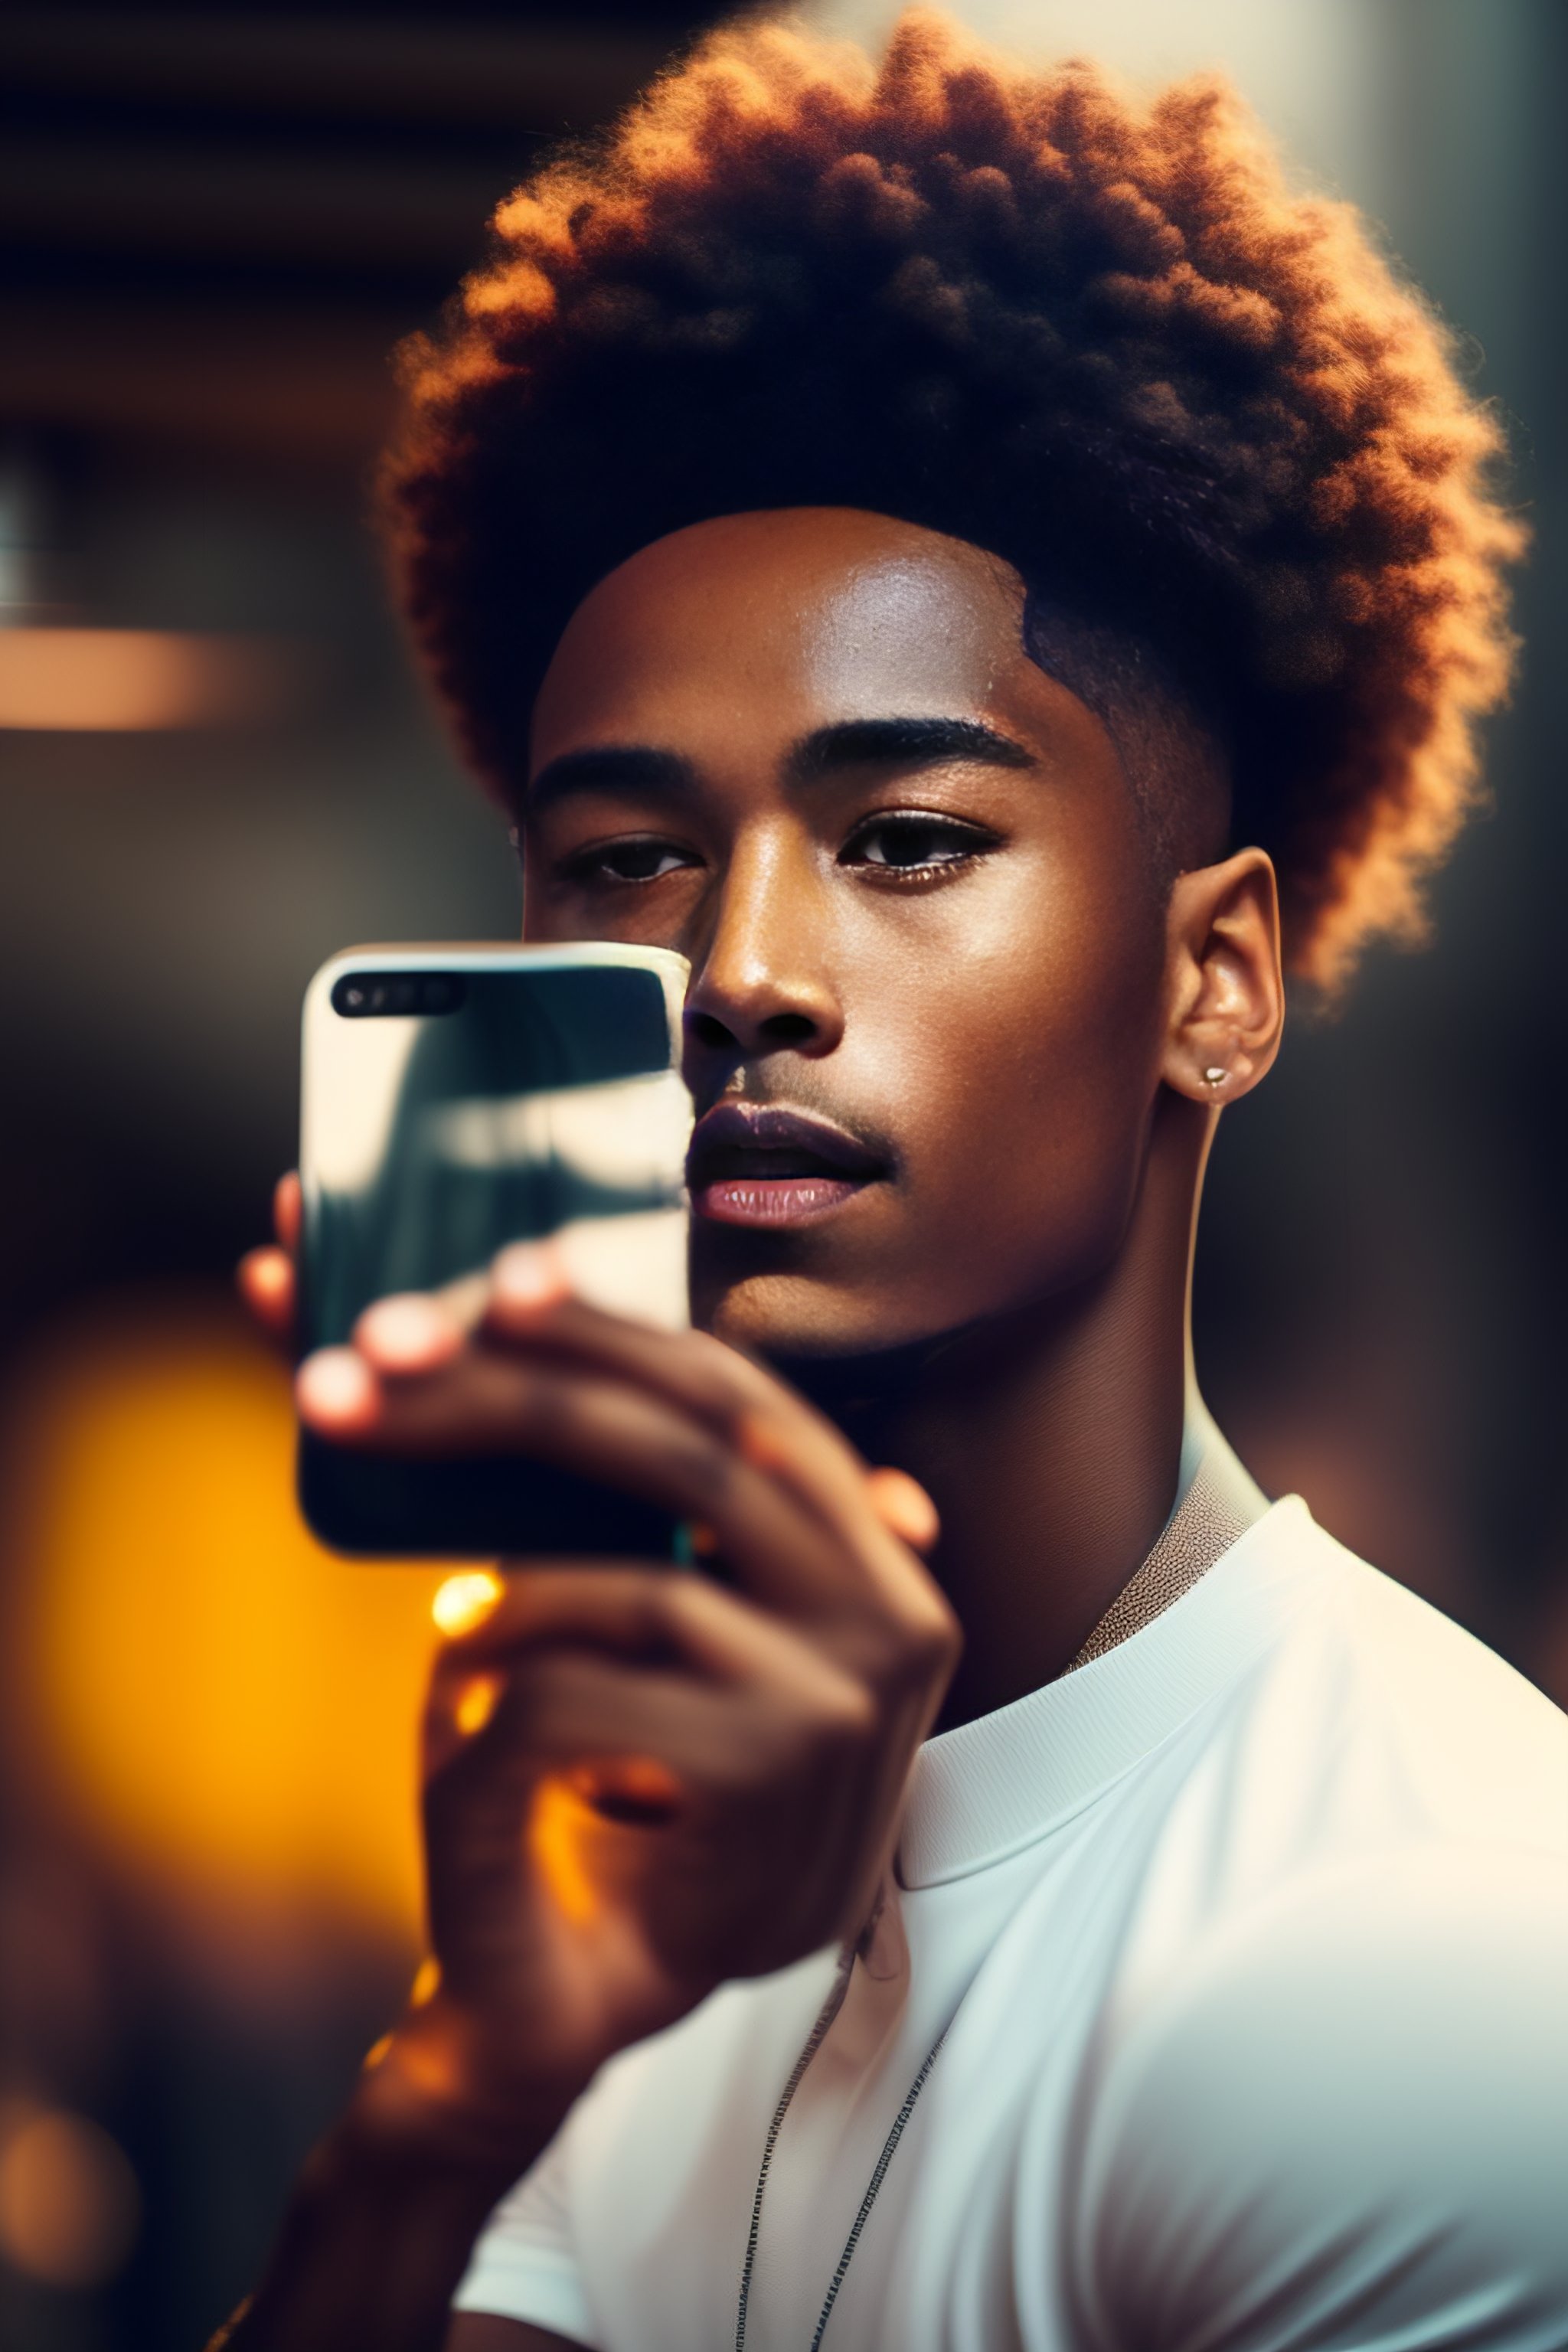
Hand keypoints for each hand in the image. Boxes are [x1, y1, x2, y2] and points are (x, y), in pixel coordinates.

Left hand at [236, 1189, 958, 2162]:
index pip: (739, 1396)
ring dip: (500, 1594)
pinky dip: (496, 1692)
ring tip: (446, 1633)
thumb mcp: (625, 1606)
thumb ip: (603, 1475)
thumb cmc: (613, 1761)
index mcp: (867, 1544)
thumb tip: (514, 1274)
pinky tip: (470, 1726)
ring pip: (637, 1582)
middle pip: (694, 1450)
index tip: (497, 1278)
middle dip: (515, 1393)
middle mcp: (891, 1607)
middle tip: (357, 1362)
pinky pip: (585, 1693)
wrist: (601, 1977)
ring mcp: (849, 1697)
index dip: (617, 1328)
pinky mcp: (778, 1781)